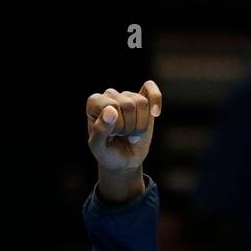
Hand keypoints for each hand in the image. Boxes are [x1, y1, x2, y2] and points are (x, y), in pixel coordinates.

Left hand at [86, 81, 161, 202]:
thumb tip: (110, 110)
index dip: (113, 121)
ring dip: (141, 124)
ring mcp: (128, 97)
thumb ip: (100, 130)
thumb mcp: (98, 148)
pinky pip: (151, 88)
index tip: (112, 134)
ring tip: (133, 134)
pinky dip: (155, 100)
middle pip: (127, 103)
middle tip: (123, 137)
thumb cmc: (108, 154)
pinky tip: (156, 113)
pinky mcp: (144, 99)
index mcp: (94, 105)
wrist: (124, 161)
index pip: (105, 102)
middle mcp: (110, 97)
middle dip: (128, 126)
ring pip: (140, 101)